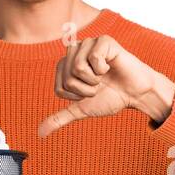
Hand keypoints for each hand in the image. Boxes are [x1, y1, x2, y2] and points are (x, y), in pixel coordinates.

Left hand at [38, 34, 174, 137]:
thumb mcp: (81, 109)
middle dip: (86, 89)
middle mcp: (74, 51)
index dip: (76, 96)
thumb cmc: (110, 97)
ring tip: (105, 76)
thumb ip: (60, 118)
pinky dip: (104, 69)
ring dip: (94, 80)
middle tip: (99, 85)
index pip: (60, 87)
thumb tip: (40, 134)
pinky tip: (111, 66)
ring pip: (77, 68)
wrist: (135, 94)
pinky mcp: (103, 40)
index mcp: (65, 65)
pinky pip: (93, 58)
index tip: (90, 92)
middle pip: (67, 78)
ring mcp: (88, 43)